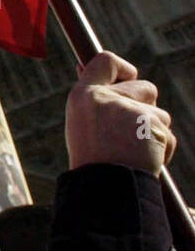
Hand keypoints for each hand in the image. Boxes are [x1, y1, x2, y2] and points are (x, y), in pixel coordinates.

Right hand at [65, 52, 175, 175]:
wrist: (105, 189)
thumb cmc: (92, 159)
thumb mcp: (82, 122)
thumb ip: (94, 98)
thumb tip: (85, 66)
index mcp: (84, 96)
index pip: (106, 61)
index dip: (123, 68)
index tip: (127, 78)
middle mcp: (106, 98)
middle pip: (146, 87)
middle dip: (148, 106)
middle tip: (132, 131)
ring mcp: (131, 111)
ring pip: (161, 114)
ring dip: (154, 131)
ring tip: (134, 151)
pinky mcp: (153, 126)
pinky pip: (167, 136)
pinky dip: (161, 149)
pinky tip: (144, 159)